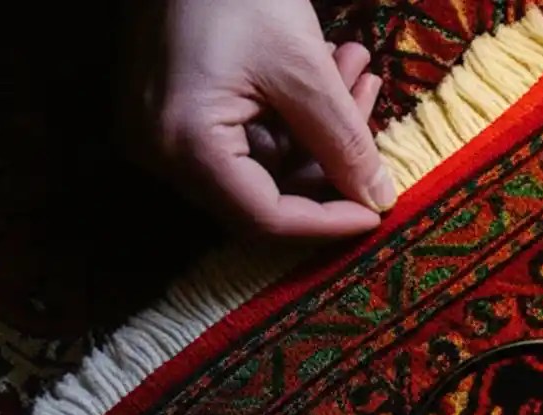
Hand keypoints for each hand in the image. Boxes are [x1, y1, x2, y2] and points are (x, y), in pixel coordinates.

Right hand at [127, 0, 394, 239]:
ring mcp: (163, 133)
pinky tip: (335, 66)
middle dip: (331, 160)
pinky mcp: (176, 111)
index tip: (380, 208)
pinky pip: (245, 133)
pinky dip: (293, 111)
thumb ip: (345, 142)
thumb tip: (380, 198)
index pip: (266, 218)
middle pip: (266, 193)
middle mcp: (162, 152)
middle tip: (373, 109)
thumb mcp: (303, 67)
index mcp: (184, 147)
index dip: (330, 221)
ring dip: (320, 126)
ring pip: (263, 161)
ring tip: (360, 69)